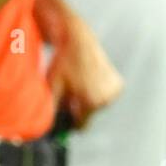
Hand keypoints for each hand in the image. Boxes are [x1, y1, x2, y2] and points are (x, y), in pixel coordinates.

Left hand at [47, 13, 122, 127]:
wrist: (78, 40)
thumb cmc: (62, 63)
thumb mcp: (52, 86)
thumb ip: (50, 109)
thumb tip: (46, 126)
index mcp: (90, 102)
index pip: (81, 126)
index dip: (69, 122)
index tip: (63, 117)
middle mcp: (106, 99)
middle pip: (88, 114)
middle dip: (77, 107)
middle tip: (69, 90)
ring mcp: (114, 92)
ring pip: (97, 105)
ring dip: (87, 98)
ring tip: (78, 81)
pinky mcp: (118, 84)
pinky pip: (105, 96)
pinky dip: (97, 90)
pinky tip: (88, 77)